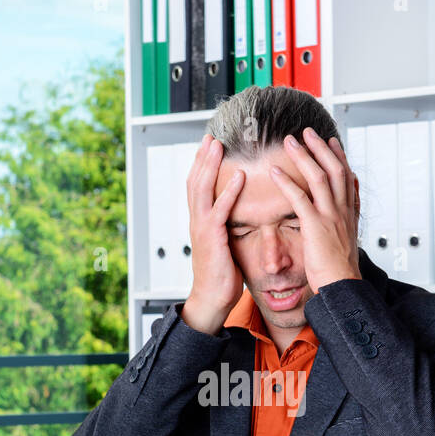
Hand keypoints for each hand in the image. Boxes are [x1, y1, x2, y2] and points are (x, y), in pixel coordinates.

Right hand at [182, 133, 245, 334]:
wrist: (211, 300)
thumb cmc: (221, 276)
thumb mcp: (224, 245)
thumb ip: (226, 227)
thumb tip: (235, 218)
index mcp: (201, 222)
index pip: (198, 186)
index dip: (201, 165)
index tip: (209, 146)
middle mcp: (197, 221)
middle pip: (195, 181)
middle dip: (202, 157)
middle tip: (210, 136)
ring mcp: (202, 229)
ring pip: (202, 190)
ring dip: (210, 166)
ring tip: (217, 145)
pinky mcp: (213, 239)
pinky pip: (220, 211)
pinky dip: (229, 192)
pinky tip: (239, 177)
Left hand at [268, 126, 360, 291]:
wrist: (342, 286)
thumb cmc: (340, 269)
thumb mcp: (347, 239)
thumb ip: (346, 219)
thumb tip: (347, 207)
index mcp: (349, 212)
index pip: (346, 176)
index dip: (339, 156)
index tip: (331, 142)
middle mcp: (342, 210)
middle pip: (335, 169)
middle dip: (321, 148)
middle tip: (308, 132)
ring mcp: (330, 216)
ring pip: (319, 177)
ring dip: (303, 156)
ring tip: (290, 142)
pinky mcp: (316, 226)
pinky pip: (300, 198)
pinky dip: (286, 183)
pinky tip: (275, 172)